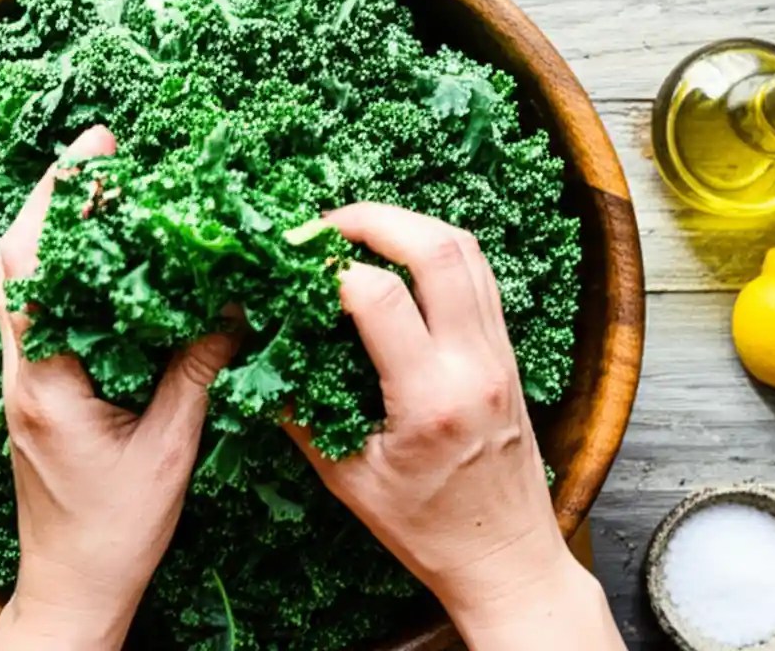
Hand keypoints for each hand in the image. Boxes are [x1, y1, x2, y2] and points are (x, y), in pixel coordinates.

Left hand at [0, 127, 238, 650]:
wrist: (75, 586)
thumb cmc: (114, 530)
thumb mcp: (168, 446)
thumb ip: (196, 369)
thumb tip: (232, 305)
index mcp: (45, 378)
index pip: (32, 264)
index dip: (60, 197)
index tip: (100, 148)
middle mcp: (24, 370)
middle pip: (21, 260)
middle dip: (59, 199)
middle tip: (112, 155)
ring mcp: (28, 381)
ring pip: (32, 286)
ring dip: (66, 234)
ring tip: (119, 197)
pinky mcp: (43, 393)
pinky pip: (53, 317)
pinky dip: (81, 279)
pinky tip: (121, 269)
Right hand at [284, 203, 622, 650]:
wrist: (505, 555)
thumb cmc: (427, 530)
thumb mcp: (348, 482)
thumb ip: (303, 414)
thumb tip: (264, 357)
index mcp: (429, 401)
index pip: (379, 297)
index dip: (329, 267)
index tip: (295, 265)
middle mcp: (474, 365)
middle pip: (438, 249)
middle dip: (376, 219)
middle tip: (328, 223)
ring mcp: (500, 355)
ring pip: (468, 252)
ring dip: (412, 225)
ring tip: (362, 230)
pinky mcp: (510, 355)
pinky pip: (481, 277)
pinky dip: (440, 252)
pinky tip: (404, 260)